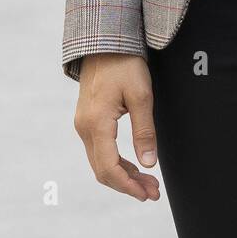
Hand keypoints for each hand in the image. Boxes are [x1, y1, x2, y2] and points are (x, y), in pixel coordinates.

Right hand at [73, 54, 160, 201]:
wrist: (104, 43)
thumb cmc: (125, 64)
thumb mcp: (141, 95)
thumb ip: (145, 131)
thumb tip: (149, 164)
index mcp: (96, 123)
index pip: (109, 167)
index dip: (128, 186)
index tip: (146, 194)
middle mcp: (84, 128)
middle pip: (103, 170)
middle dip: (128, 185)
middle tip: (153, 193)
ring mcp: (83, 125)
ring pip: (101, 162)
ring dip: (123, 176)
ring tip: (149, 183)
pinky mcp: (88, 121)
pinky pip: (100, 150)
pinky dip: (117, 163)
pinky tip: (134, 167)